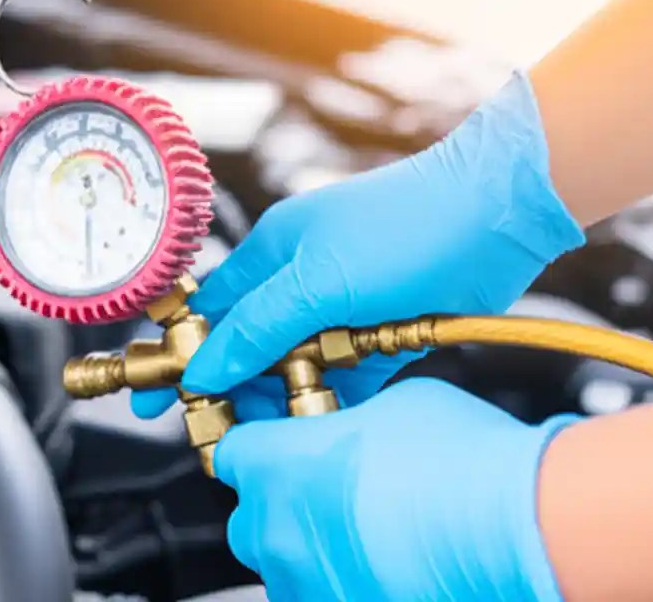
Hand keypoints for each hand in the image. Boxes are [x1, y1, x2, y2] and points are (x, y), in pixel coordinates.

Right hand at [131, 71, 584, 419]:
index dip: (181, 356)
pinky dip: (334, 400)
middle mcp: (301, 280)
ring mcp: (341, 306)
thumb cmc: (404, 226)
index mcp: (272, 255)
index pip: (208, 313)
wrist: (498, 214)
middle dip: (235, 390)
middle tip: (221, 435)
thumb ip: (256, 328)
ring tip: (275, 437)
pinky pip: (345, 376)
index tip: (155, 399)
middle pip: (250, 347)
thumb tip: (202, 368)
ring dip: (287, 399)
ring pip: (295, 367)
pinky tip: (324, 426)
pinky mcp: (381, 331)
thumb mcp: (316, 280)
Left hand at [216, 378, 576, 600]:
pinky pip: (324, 592)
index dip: (262, 446)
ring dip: (315, 552)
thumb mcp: (397, 406)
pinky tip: (390, 569)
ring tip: (374, 538)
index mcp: (276, 467)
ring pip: (287, 568)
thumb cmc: (466, 466)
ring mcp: (303, 587)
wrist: (524, 530)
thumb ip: (353, 422)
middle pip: (253, 516)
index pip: (233, 451)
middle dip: (287, 505)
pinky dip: (346, 583)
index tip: (283, 447)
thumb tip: (356, 430)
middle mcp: (275, 533)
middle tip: (338, 494)